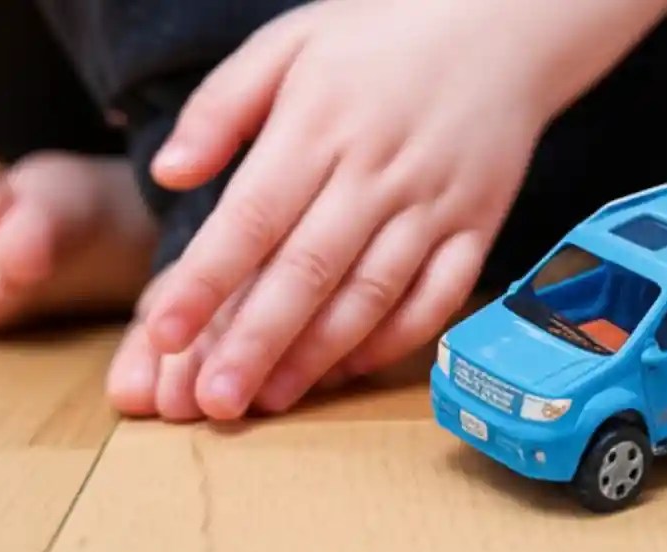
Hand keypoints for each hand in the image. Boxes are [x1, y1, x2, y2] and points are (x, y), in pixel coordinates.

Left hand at [140, 0, 545, 418]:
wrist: (503, 29)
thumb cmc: (385, 37)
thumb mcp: (292, 42)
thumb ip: (223, 106)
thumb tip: (169, 175)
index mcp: (321, 124)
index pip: (251, 216)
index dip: (205, 280)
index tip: (163, 333)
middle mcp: (378, 172)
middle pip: (309, 270)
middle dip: (256, 340)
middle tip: (213, 400)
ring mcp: (435, 204)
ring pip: (372, 293)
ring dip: (320, 353)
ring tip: (271, 398)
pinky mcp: (478, 226)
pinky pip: (439, 296)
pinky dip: (398, 338)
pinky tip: (353, 368)